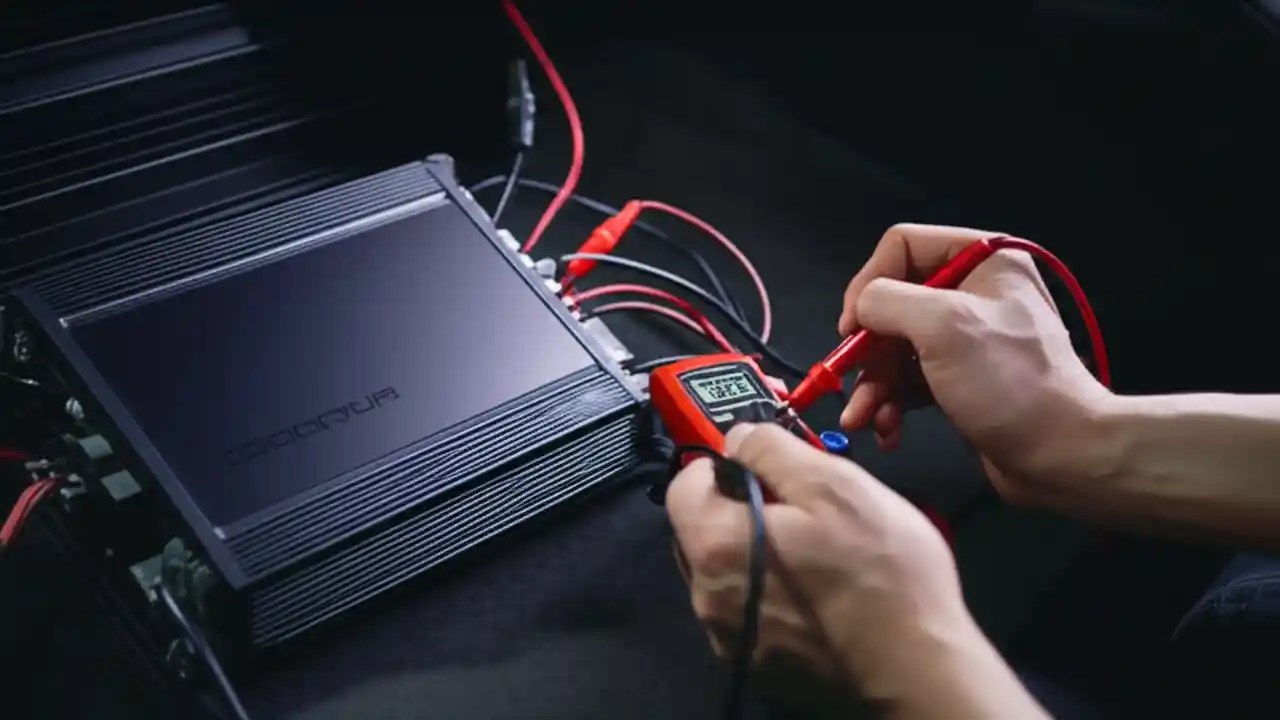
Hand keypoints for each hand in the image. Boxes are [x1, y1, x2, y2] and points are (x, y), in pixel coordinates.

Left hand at [665, 423, 1042, 716]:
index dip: (725, 464)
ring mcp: (728, 637)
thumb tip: (737, 439)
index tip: (768, 468)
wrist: (918, 672)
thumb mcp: (834, 484)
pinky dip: (769, 593)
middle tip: (801, 508)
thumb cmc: (881, 573)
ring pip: (725, 572)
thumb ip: (772, 450)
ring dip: (756, 552)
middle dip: (740, 509)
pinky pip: (747, 610)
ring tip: (815, 552)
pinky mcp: (756, 665)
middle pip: (702, 530)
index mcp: (715, 545)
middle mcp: (707, 597)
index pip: (684, 484)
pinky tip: (816, 593)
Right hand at [838, 223, 1111, 497]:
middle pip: (892, 304)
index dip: (868, 282)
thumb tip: (860, 309)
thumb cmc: (1013, 385)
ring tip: (863, 418)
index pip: (903, 247)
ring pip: (895, 349)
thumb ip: (888, 302)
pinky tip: (886, 429)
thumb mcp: (943, 327)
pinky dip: (891, 404)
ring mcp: (966, 339)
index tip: (851, 326)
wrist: (1060, 454)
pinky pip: (909, 381)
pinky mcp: (959, 379)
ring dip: (873, 384)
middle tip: (848, 380)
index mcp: (982, 261)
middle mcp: (974, 293)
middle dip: (866, 349)